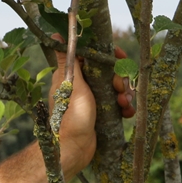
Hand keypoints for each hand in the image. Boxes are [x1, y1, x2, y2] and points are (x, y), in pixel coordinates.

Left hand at [51, 43, 135, 177]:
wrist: (74, 148)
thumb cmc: (71, 114)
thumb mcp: (71, 83)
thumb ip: (68, 59)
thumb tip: (55, 34)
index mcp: (71, 75)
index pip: (92, 56)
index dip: (108, 54)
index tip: (120, 56)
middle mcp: (80, 85)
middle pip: (107, 72)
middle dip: (119, 78)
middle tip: (120, 87)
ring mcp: (91, 99)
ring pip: (115, 88)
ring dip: (124, 93)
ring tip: (123, 103)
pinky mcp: (100, 113)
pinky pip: (117, 104)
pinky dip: (124, 106)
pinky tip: (126, 112)